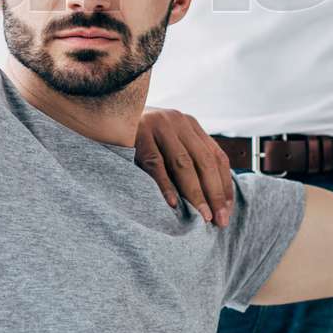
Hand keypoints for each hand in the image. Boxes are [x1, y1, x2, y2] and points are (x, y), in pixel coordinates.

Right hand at [135, 107, 233, 226]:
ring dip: (196, 193)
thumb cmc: (138, 137)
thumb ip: (187, 157)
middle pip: (205, 161)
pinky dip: (166, 186)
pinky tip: (173, 204)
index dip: (224, 185)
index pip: (217, 156)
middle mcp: (177, 122)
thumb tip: (212, 196)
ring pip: (183, 164)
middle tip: (220, 220)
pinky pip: (156, 165)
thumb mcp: (167, 140)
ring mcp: (158, 126)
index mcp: (189, 125)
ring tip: (203, 216)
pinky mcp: (139, 136)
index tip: (226, 210)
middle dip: (215, 193)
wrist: (106, 111)